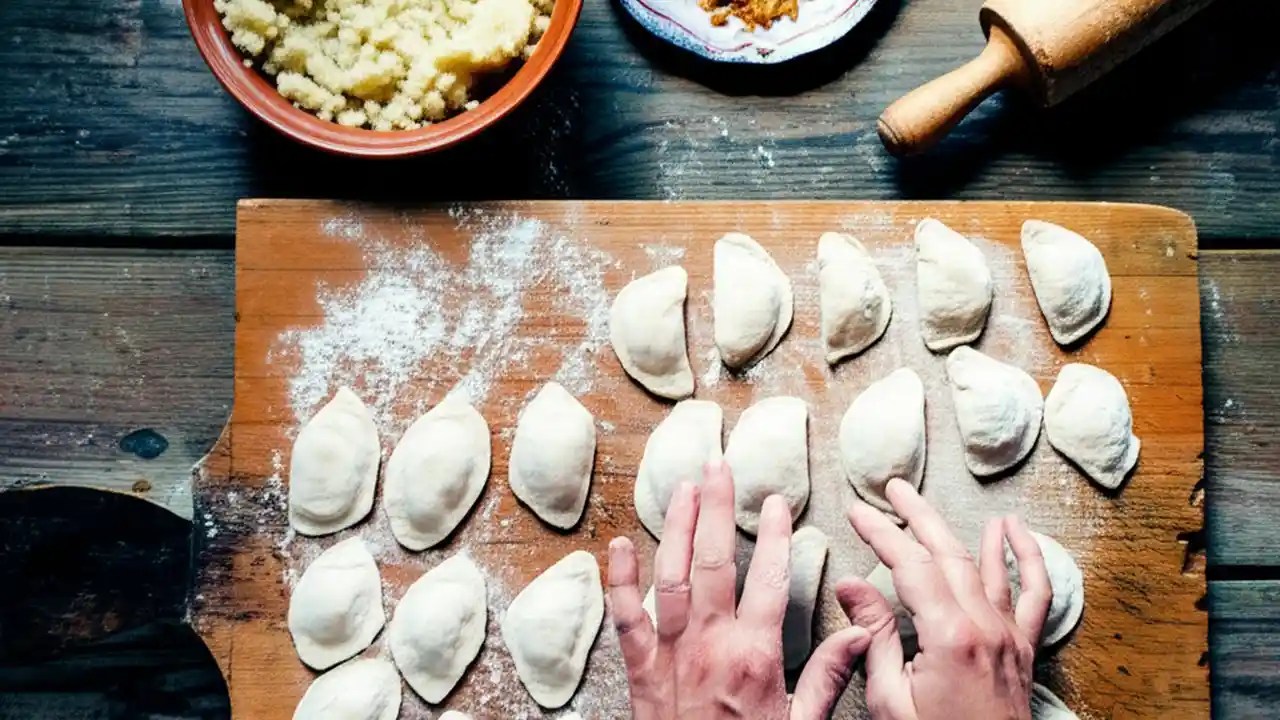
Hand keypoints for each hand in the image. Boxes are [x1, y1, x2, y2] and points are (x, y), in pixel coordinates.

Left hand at [607, 461, 871, 718]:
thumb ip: (828, 676)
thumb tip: (860, 632)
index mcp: (756, 656)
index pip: (769, 579)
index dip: (774, 536)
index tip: (775, 501)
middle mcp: (711, 644)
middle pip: (717, 562)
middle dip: (719, 509)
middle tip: (719, 467)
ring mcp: (672, 653)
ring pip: (672, 576)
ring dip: (678, 528)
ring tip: (684, 488)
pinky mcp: (640, 670)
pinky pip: (625, 618)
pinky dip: (618, 581)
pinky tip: (616, 546)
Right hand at [836, 478, 1050, 719]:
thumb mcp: (889, 700)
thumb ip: (875, 637)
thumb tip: (853, 586)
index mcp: (950, 638)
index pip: (910, 566)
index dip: (882, 533)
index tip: (858, 512)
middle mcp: (986, 628)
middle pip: (948, 554)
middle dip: (915, 516)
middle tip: (890, 489)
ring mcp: (1009, 637)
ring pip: (983, 565)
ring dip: (956, 528)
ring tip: (932, 501)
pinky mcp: (1023, 650)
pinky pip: (1034, 594)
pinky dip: (1028, 558)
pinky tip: (1016, 533)